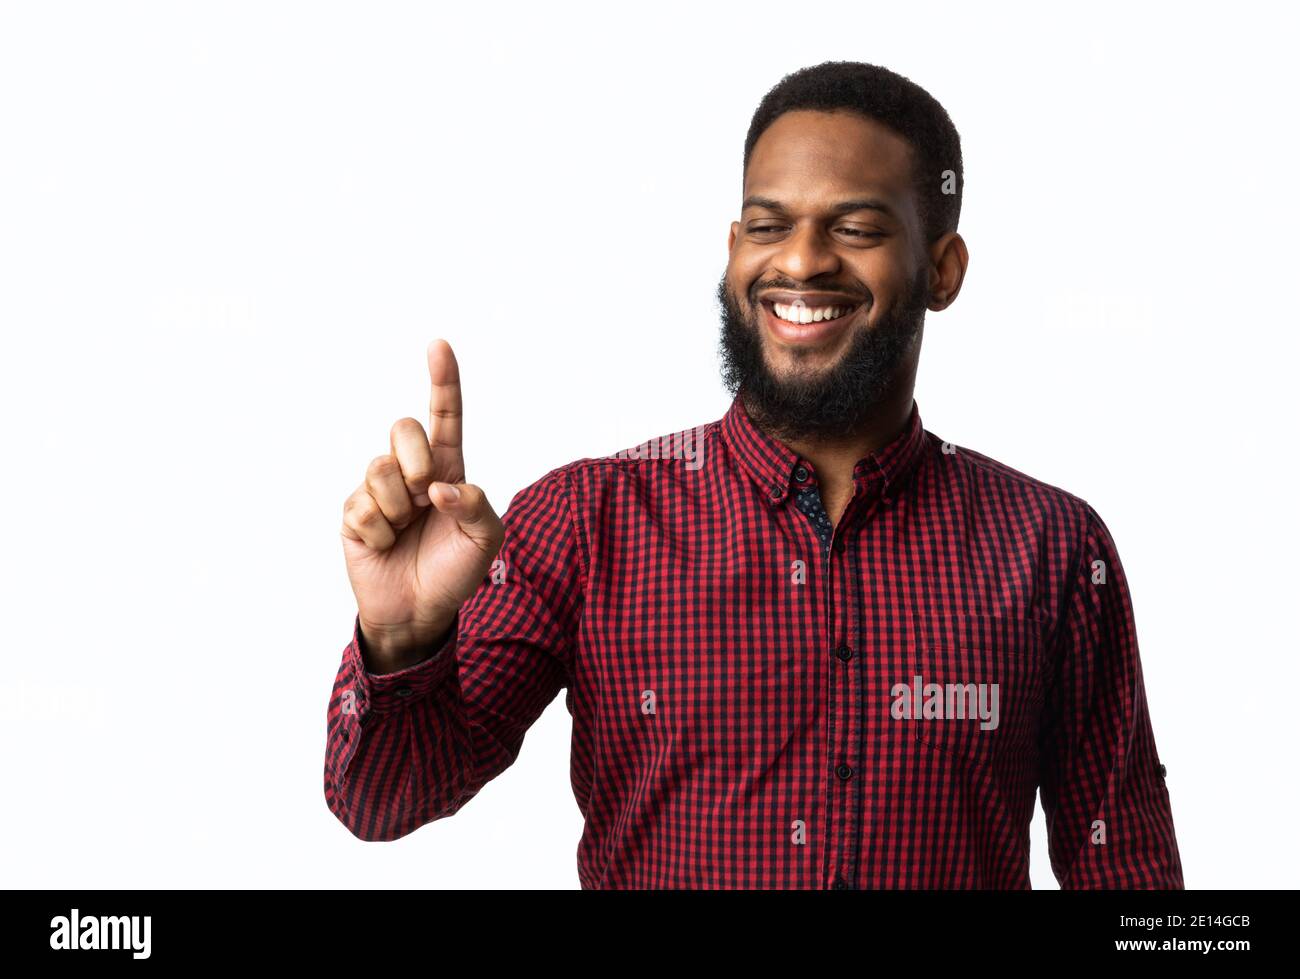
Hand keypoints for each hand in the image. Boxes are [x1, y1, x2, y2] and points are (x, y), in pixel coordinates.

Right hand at [340, 340, 503, 669]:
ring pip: (380, 468)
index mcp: (449, 469)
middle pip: (402, 428)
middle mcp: (411, 472)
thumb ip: (474, 504)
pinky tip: (386, 545)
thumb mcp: (485, 539)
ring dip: (399, 506)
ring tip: (406, 530)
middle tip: (427, 496)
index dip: (443, 381)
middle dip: (417, 459)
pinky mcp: (353, 514)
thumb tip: (439, 487)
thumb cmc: (456, 571)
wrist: (421, 612)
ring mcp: (379, 491)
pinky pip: (362, 506)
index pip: (445, 417)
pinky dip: (381, 531)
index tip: (439, 345)